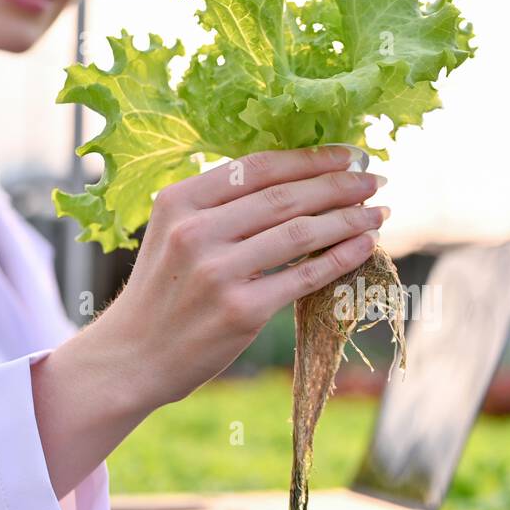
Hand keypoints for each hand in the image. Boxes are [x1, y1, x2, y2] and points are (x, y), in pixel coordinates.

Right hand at [30, 146, 388, 498]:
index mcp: (179, 201)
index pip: (257, 167)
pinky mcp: (241, 311)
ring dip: (348, 218)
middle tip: (373, 178)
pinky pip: (304, 276)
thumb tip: (293, 180)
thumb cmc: (163, 291)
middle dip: (338, 184)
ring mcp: (218, 272)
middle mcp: (196, 231)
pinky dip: (341, 257)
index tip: (346, 153)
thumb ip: (219, 205)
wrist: (131, 357)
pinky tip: (364, 245)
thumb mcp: (172, 233)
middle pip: (284, 196)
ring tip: (377, 211)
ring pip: (300, 232)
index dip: (309, 158)